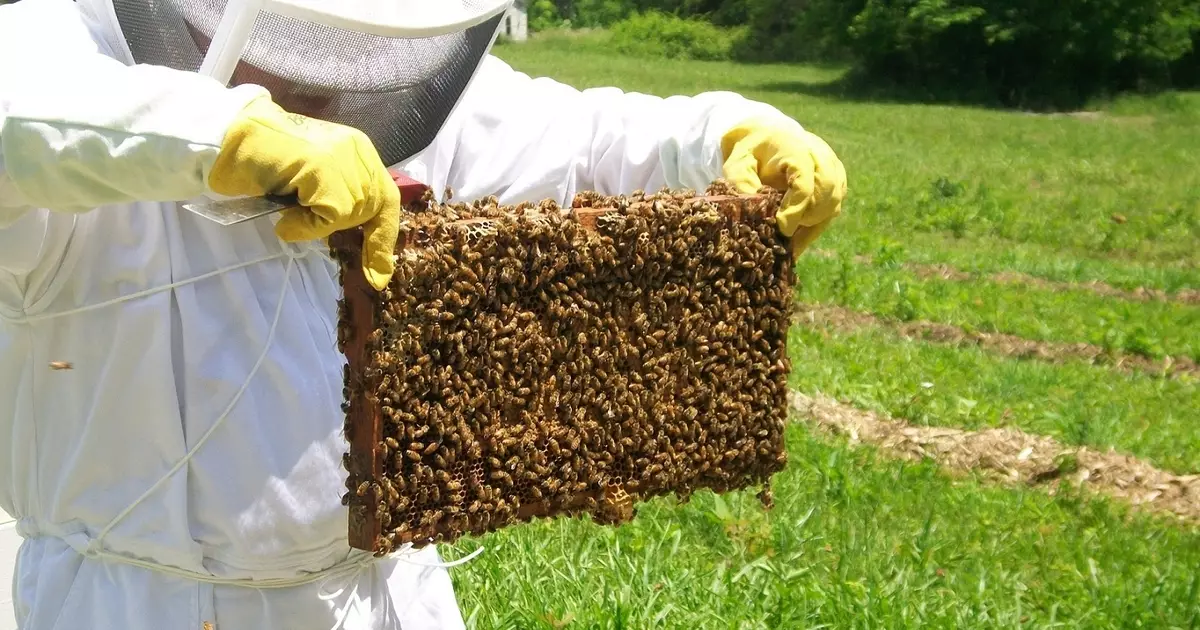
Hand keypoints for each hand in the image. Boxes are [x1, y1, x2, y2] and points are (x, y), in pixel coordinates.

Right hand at [208, 95, 399, 290]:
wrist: (227, 134)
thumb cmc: (264, 161)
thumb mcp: (311, 180)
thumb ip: (336, 198)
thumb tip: (357, 239)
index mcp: (358, 150)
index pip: (386, 200)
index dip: (382, 239)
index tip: (378, 277)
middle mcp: (357, 150)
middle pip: (370, 209)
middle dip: (338, 221)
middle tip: (300, 207)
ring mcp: (342, 157)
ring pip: (348, 214)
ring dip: (315, 220)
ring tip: (286, 199)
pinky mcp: (323, 168)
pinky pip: (330, 215)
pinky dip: (305, 222)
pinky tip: (283, 207)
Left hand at [721, 115, 846, 260]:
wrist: (767, 138)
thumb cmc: (751, 155)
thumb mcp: (738, 165)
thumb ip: (743, 185)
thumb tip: (757, 214)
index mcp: (794, 146)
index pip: (804, 180)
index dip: (796, 208)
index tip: (782, 228)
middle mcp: (819, 153)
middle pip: (826, 190)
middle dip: (807, 216)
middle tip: (785, 233)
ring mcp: (832, 165)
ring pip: (834, 200)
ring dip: (814, 223)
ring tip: (790, 237)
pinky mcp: (837, 179)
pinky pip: (834, 206)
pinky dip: (818, 224)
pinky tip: (799, 237)